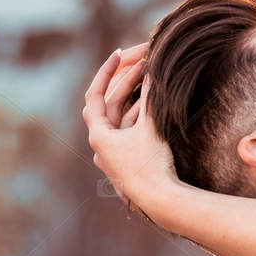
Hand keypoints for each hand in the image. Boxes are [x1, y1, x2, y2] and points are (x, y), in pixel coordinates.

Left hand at [82, 46, 178, 219]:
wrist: (161, 201)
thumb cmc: (151, 165)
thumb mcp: (151, 127)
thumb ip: (150, 98)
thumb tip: (152, 70)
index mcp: (99, 135)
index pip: (95, 95)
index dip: (106, 71)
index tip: (119, 53)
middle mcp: (100, 147)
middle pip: (107, 106)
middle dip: (122, 83)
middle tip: (137, 63)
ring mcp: (112, 158)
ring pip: (119, 121)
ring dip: (132, 101)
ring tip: (147, 82)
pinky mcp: (125, 165)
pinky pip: (127, 135)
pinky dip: (137, 119)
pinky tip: (149, 110)